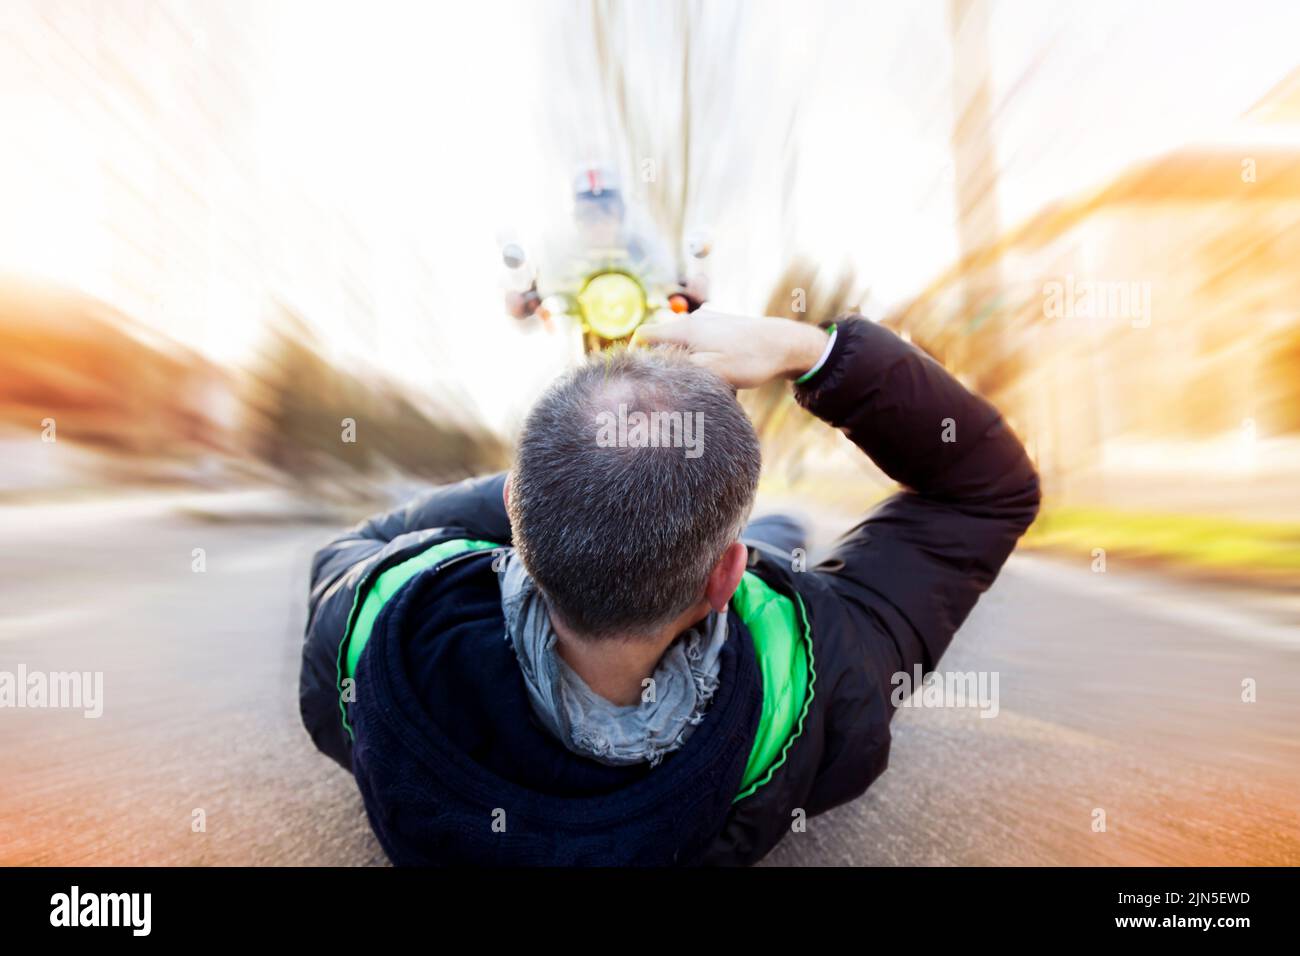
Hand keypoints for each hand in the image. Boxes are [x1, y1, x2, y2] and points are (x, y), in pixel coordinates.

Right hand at [632, 310, 829, 388]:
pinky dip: (700, 357)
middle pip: (661, 341)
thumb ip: (680, 371)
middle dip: (661, 363)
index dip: (635, 356)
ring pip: (681, 343)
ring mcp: (707, 321)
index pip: (643, 336)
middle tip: (672, 386)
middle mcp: (692, 320)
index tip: (642, 378)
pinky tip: (718, 373)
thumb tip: (652, 377)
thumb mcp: (712, 371)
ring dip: (684, 362)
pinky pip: (699, 342)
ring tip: (701, 381)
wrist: (786, 343)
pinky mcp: (720, 326)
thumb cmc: (750, 359)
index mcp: (685, 329)